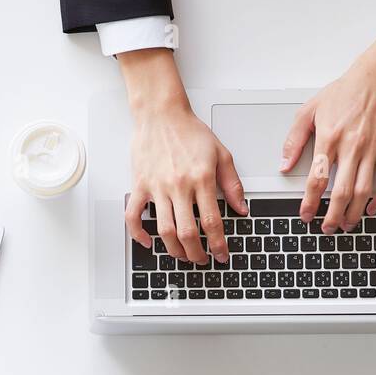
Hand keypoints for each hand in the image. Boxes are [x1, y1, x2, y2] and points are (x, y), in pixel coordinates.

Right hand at [118, 48, 245, 265]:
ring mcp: (157, 188)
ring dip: (174, 250)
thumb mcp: (221, 154)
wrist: (161, 114)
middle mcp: (179, 186)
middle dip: (196, 254)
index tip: (221, 255)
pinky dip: (139, 234)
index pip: (211, 222)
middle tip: (202, 260)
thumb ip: (233, 184)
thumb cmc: (189, 132)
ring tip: (182, 255)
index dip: (218, 244)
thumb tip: (241, 208)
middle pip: (187, 233)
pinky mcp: (140, 186)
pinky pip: (134, 216)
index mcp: (201, 179)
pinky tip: (148, 242)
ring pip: (164, 230)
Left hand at [281, 27, 375, 233]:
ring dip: (355, 213)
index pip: (317, 179)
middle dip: (333, 216)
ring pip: (364, 191)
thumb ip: (294, 141)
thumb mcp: (309, 111)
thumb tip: (284, 165)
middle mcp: (352, 147)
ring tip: (346, 224)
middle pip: (342, 192)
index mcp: (329, 139)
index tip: (306, 215)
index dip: (310, 203)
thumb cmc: (344, 92)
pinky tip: (372, 208)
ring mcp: (372, 150)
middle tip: (326, 228)